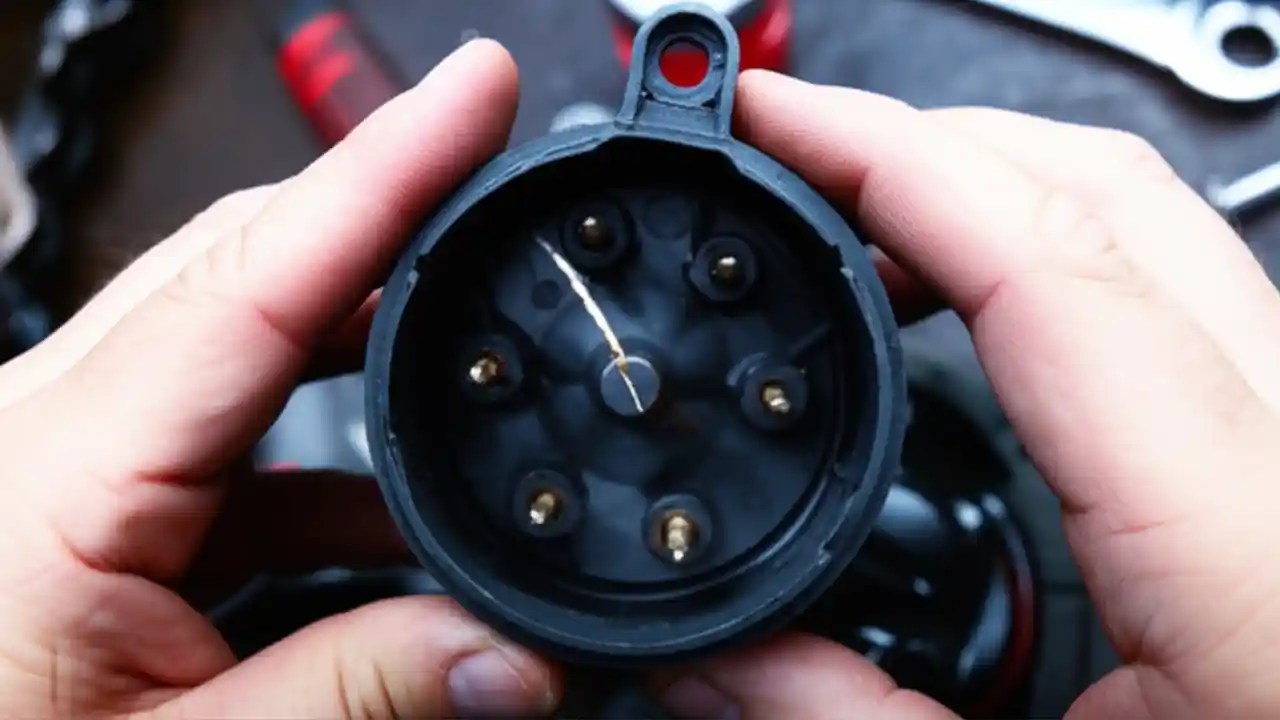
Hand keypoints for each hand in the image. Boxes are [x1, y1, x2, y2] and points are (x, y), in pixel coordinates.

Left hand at [0, 41, 559, 717]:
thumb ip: (357, 694)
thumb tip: (514, 658)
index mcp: (56, 477)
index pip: (252, 280)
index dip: (382, 174)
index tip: (476, 93)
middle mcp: (51, 431)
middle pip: (244, 259)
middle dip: (388, 213)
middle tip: (497, 177)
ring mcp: (70, 455)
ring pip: (241, 332)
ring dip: (370, 336)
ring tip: (482, 348)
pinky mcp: (94, 495)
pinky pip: (232, 425)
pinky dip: (333, 447)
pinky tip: (405, 508)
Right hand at [651, 72, 1279, 718]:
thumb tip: (715, 661)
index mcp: (1254, 558)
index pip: (1057, 273)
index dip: (897, 163)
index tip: (777, 124)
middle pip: (1109, 196)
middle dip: (923, 141)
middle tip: (789, 154)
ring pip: (1145, 224)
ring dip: (977, 191)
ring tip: (845, 217)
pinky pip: (1160, 294)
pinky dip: (1032, 256)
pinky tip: (948, 298)